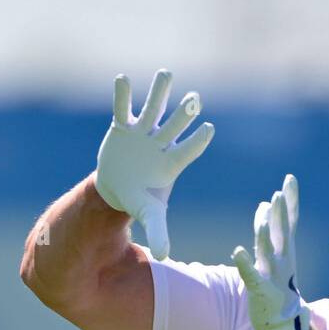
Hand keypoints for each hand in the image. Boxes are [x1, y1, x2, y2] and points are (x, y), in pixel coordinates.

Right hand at [94, 68, 214, 260]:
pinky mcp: (123, 127)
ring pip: (153, 109)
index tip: (209, 129)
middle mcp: (161, 143)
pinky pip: (123, 108)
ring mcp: (143, 133)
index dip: (198, 141)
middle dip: (184, 114)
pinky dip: (123, 95)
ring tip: (166, 74)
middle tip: (195, 100)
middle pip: (175, 126)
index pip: (189, 150)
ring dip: (160, 92)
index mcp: (172, 163)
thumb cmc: (141, 199)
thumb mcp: (150, 215)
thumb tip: (165, 255)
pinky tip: (123, 79)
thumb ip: (158, 231)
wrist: (118, 188)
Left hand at [232, 174, 310, 329]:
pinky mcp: (262, 291)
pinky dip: (245, 264)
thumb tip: (264, 203)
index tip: (290, 179)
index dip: (291, 200)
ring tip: (262, 217)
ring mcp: (273, 275)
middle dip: (280, 214)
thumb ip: (270, 229)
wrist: (283, 321)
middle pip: (282, 233)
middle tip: (278, 194)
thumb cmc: (277, 283)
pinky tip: (237, 252)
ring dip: (265, 234)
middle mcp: (283, 260)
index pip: (290, 221)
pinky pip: (252, 276)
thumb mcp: (274, 253)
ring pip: (268, 251)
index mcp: (286, 250)